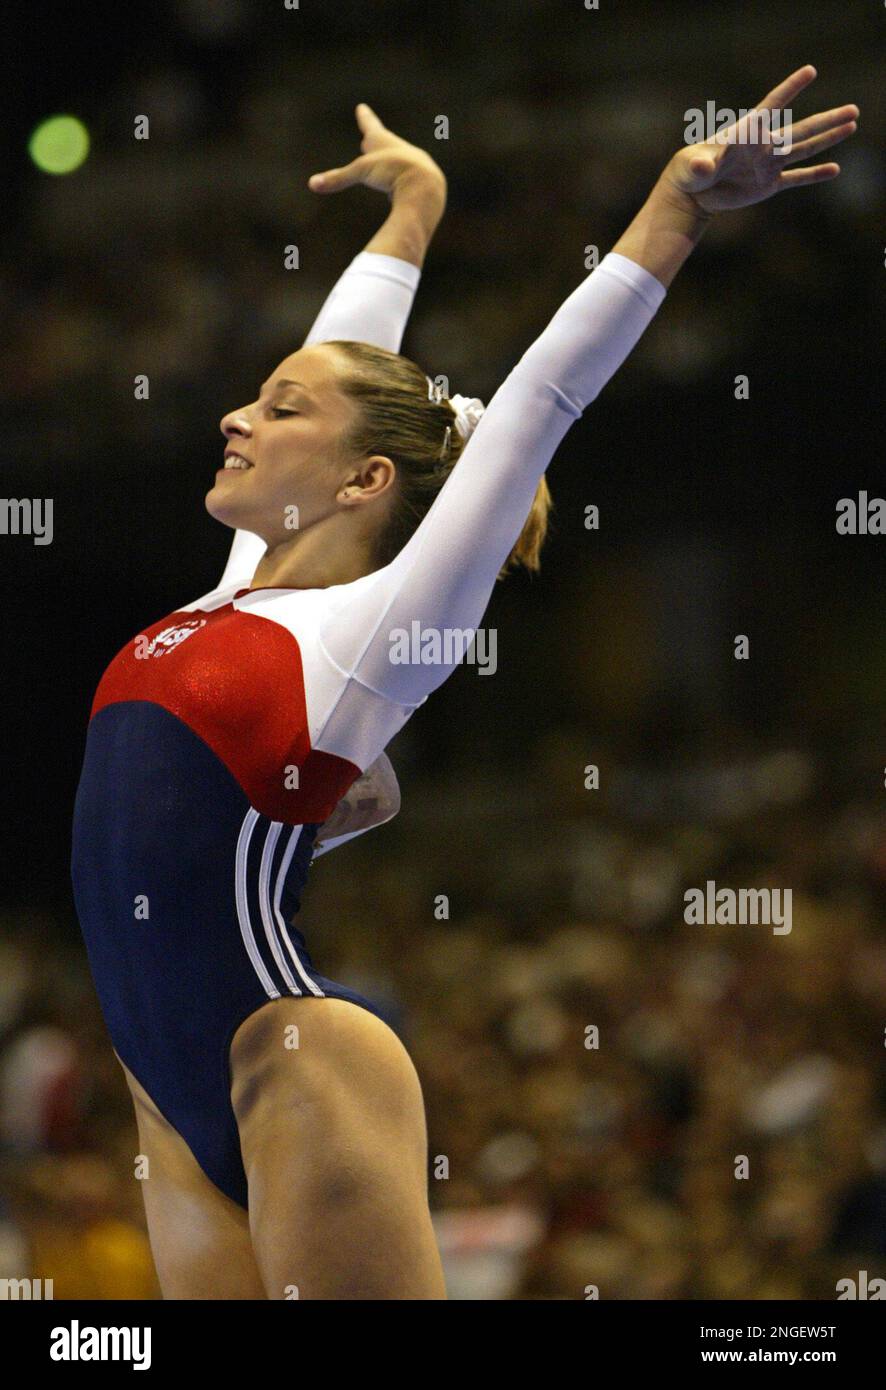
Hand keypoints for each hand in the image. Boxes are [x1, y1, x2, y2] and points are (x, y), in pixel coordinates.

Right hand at [308, 103, 445, 209]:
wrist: (426, 187)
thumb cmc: (394, 173)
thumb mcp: (362, 173)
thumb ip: (338, 179)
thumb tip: (311, 185)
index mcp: (385, 142)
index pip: (371, 126)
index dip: (365, 119)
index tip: (362, 108)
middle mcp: (400, 150)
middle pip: (384, 144)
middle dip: (375, 143)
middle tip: (369, 138)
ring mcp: (412, 167)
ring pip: (397, 164)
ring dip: (388, 165)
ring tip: (385, 168)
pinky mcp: (420, 185)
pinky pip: (406, 183)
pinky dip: (400, 184)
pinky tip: (401, 191)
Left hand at [662, 66, 857, 214]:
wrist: (693, 193)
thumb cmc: (688, 172)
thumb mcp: (691, 167)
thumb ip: (699, 164)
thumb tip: (702, 165)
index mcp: (747, 133)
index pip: (772, 106)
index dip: (790, 89)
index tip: (810, 71)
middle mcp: (763, 146)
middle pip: (800, 130)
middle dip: (827, 120)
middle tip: (853, 109)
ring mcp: (768, 165)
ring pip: (804, 149)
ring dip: (828, 139)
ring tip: (852, 125)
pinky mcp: (768, 185)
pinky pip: (796, 178)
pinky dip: (814, 175)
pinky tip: (834, 170)